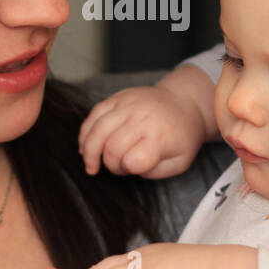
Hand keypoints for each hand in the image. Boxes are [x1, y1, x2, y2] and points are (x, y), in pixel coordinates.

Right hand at [78, 86, 207, 177]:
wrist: (183, 102)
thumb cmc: (181, 135)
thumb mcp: (180, 161)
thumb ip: (155, 171)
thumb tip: (130, 167)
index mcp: (160, 136)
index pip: (134, 160)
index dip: (129, 170)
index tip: (133, 169)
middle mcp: (142, 118)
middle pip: (112, 147)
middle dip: (111, 165)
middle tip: (119, 168)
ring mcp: (128, 104)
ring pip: (97, 130)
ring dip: (90, 152)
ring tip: (91, 166)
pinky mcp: (118, 97)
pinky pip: (94, 114)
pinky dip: (85, 132)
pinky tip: (84, 146)